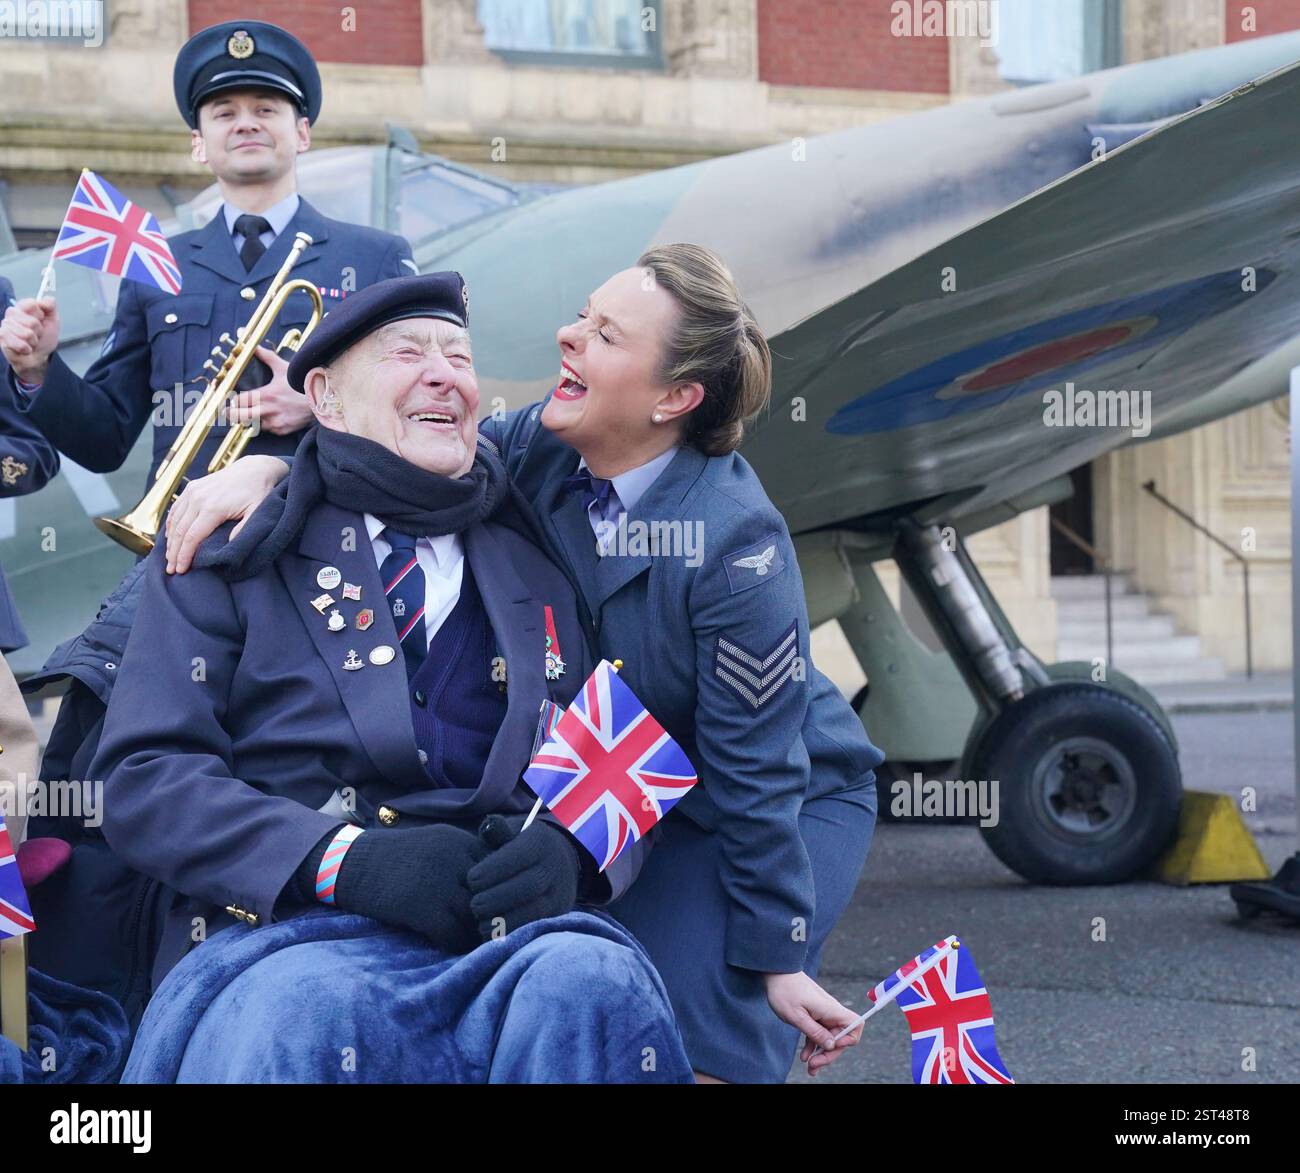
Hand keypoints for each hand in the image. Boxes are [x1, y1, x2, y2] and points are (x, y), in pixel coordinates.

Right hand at [0, 297, 59, 382]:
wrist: (39, 357)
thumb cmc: (44, 338)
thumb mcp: (53, 320)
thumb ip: (51, 306)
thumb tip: (46, 300)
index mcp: (23, 307)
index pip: (32, 304)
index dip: (40, 315)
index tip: (42, 320)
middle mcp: (12, 314)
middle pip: (32, 322)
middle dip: (38, 331)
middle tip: (36, 334)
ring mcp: (5, 325)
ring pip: (26, 333)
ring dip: (33, 341)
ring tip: (31, 342)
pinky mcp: (2, 337)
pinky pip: (19, 343)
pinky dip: (27, 349)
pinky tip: (25, 349)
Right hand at [164, 454, 288, 573]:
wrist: (254, 469)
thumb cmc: (258, 493)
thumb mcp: (257, 512)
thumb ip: (243, 529)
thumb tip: (229, 545)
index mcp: (213, 508)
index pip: (192, 537)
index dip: (184, 556)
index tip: (181, 570)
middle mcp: (198, 499)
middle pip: (179, 532)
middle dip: (174, 553)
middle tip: (171, 570)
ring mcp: (193, 492)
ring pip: (175, 521)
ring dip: (170, 541)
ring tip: (169, 558)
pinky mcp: (192, 488)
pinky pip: (176, 509)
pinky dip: (171, 525)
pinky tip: (170, 538)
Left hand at [224, 346, 313, 434]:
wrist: (321, 401)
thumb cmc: (300, 384)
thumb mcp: (284, 368)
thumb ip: (267, 357)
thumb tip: (254, 346)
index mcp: (266, 394)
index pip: (239, 400)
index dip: (232, 400)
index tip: (231, 399)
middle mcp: (268, 410)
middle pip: (239, 417)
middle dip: (232, 414)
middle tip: (230, 411)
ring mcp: (275, 422)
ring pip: (252, 425)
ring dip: (250, 420)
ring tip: (252, 413)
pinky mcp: (281, 430)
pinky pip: (267, 430)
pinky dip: (265, 424)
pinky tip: (270, 417)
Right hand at [329, 824, 490, 953]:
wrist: (353, 864)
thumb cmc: (399, 859)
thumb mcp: (439, 844)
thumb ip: (468, 858)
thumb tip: (501, 888)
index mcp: (463, 841)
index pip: (502, 872)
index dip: (499, 894)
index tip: (495, 908)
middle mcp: (456, 857)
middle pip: (493, 897)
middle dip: (491, 916)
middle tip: (484, 929)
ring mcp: (440, 881)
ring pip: (476, 919)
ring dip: (473, 933)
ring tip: (466, 937)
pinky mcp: (422, 906)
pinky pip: (454, 935)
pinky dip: (454, 944)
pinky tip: (446, 941)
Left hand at [466, 815, 580, 938]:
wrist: (560, 860)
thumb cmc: (522, 845)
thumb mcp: (513, 831)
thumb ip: (497, 831)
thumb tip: (486, 829)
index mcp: (541, 842)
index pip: (518, 856)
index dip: (493, 870)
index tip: (471, 880)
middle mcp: (554, 867)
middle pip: (528, 886)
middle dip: (497, 898)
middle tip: (474, 906)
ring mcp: (560, 893)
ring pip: (536, 911)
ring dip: (505, 921)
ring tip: (481, 924)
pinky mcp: (558, 914)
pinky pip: (537, 927)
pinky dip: (514, 934)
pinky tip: (493, 935)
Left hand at [763, 971, 863, 1076]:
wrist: (775, 972)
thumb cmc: (785, 991)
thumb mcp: (797, 1016)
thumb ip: (815, 1032)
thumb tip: (832, 1045)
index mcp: (830, 1010)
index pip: (855, 1026)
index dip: (848, 1040)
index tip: (830, 1048)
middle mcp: (830, 1012)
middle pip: (841, 1037)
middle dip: (830, 1054)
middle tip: (813, 1066)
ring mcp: (823, 1013)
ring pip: (829, 1038)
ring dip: (822, 1054)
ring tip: (810, 1068)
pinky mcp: (814, 1014)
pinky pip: (819, 1033)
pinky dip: (813, 1045)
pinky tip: (804, 1056)